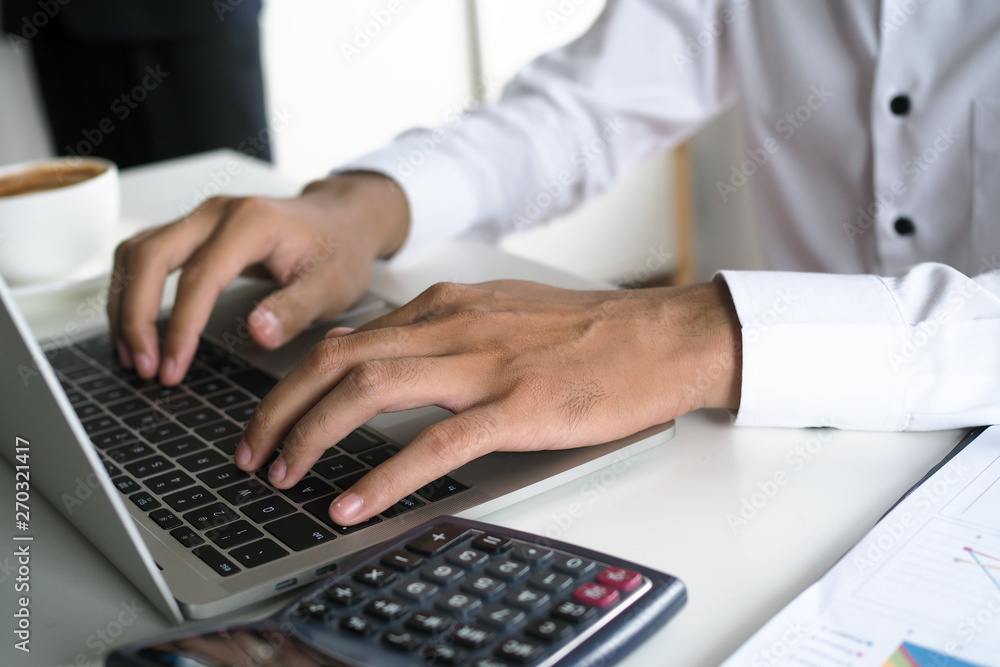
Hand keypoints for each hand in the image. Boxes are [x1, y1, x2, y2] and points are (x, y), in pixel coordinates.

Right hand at [107, 172, 409, 384]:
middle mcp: (217, 213)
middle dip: (136, 317)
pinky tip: (136, 330)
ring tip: (133, 356)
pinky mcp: (192, 230)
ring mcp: (200, 218)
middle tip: (144, 368)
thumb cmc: (338, 251)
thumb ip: (296, 308)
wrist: (341, 222)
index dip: (180, 328)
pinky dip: (131, 292)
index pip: (198, 278)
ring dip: (125, 305)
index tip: (171, 369)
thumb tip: (258, 333)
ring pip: (136, 253)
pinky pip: (144, 256)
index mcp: (251, 223)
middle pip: (149, 257)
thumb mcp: (333, 286)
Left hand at [236, 279, 741, 523]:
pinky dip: (382, 476)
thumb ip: (437, 332)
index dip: (294, 382)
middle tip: (252, 453)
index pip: (345, 339)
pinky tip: (352, 502)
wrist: (661, 336)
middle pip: (338, 361)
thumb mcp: (499, 314)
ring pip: (369, 391)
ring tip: (283, 475)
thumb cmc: (587, 333)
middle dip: (280, 409)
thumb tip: (377, 356)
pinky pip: (433, 444)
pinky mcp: (517, 406)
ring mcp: (483, 365)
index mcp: (445, 305)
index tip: (271, 417)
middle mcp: (452, 325)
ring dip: (313, 436)